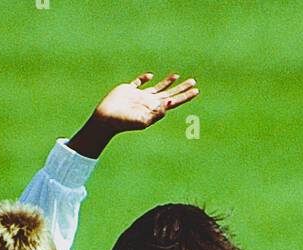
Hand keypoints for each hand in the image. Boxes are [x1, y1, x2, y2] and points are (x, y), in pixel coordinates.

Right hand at [69, 73, 198, 157]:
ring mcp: (140, 97)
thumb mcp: (142, 120)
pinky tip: (150, 76)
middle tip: (193, 82)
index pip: (174, 102)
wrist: (106, 119)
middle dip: (182, 88)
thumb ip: (156, 114)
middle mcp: (149, 103)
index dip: (185, 96)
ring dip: (168, 82)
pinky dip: (144, 79)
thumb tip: (169, 105)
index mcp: (154, 109)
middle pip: (170, 94)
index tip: (196, 90)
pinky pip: (139, 83)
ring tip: (177, 76)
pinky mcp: (129, 90)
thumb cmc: (124, 122)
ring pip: (157, 88)